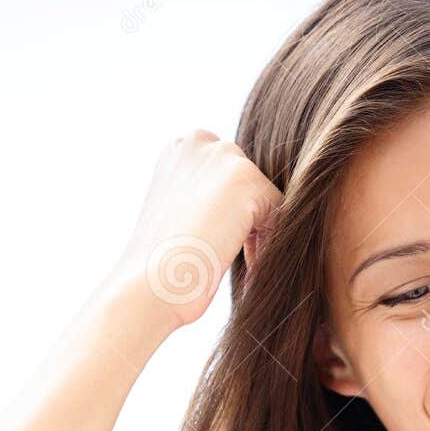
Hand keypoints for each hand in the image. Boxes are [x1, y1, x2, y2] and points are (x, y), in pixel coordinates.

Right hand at [110, 129, 282, 336]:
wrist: (148, 287)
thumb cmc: (160, 268)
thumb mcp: (179, 218)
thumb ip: (206, 200)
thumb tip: (240, 210)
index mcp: (180, 149)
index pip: (229, 178)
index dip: (233, 217)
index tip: (225, 250)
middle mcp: (200, 142)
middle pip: (251, 185)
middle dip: (251, 224)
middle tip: (244, 264)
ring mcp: (225, 157)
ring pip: (267, 200)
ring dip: (262, 236)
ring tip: (248, 270)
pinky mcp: (248, 181)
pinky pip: (281, 215)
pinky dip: (272, 246)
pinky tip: (251, 272)